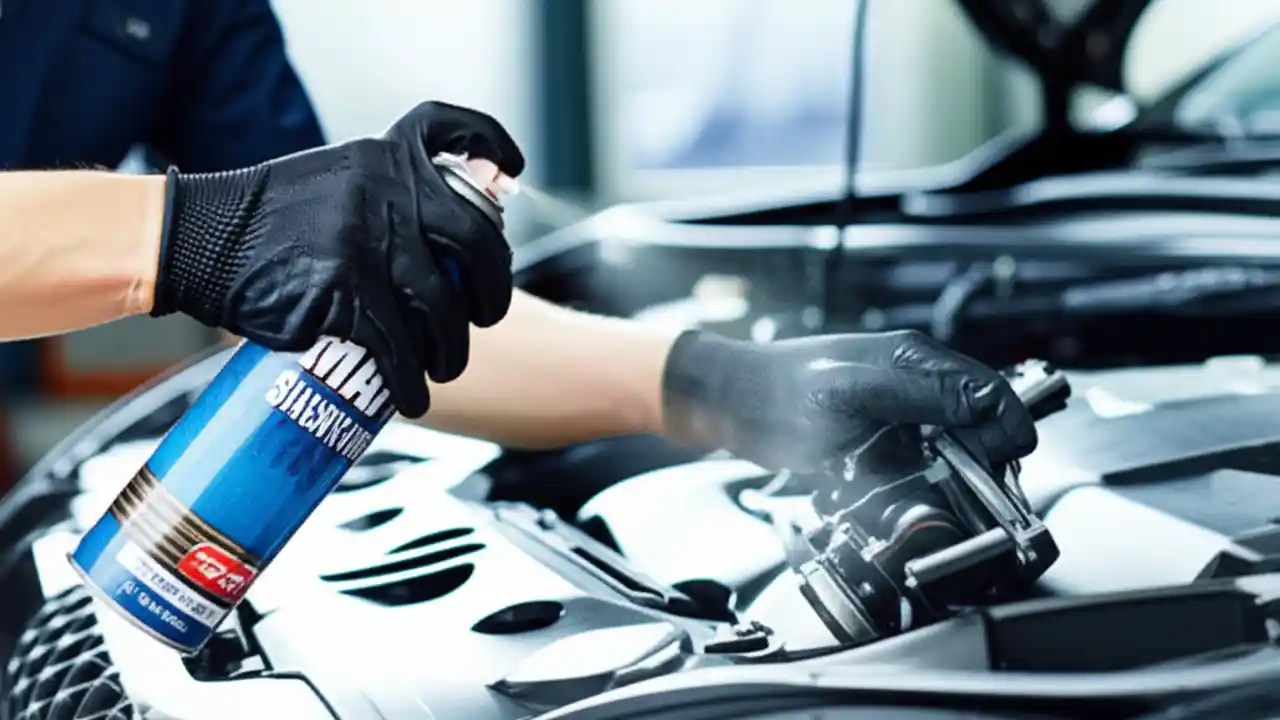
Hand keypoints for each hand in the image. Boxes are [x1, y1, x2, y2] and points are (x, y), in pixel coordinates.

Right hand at [151, 101, 524, 417]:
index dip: (494, 144)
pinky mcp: (346, 291)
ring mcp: (370, 241)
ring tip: (444, 366)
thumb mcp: (332, 181)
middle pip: (478, 240)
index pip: (451, 128)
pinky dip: (411, 383)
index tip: (513, 171)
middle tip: (484, 315)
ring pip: (445, 308)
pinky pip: (399, 348)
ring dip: (453, 350)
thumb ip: (383, 194)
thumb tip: (437, 239)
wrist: (196, 238)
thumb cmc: (262, 220)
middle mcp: (388, 191)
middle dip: (493, 289)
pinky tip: (412, 398)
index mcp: (384, 158)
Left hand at [661, 330, 1036, 472]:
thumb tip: (985, 404)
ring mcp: (895, 412)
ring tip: (918, 494)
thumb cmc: (774, 391)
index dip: (1006, 431)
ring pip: (948, 454)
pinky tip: (888, 493)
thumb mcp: (848, 392)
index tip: (1001, 469)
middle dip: (978, 463)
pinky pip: (913, 470)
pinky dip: (910, 487)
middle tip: (965, 495)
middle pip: (977, 427)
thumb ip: (916, 394)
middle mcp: (912, 382)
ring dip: (943, 480)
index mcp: (914, 359)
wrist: (728, 403)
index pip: (990, 392)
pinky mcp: (877, 440)